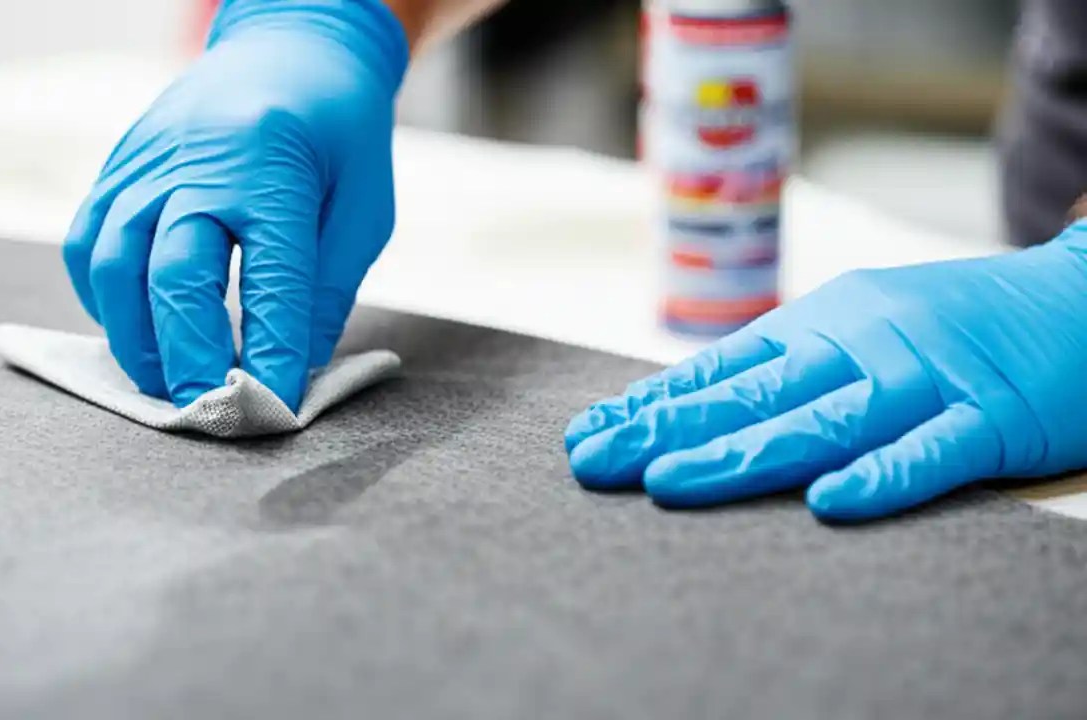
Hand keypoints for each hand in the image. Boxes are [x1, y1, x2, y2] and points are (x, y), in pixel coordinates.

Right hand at [63, 0, 407, 408]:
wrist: (291, 45)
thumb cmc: (339, 134)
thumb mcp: (362, 209)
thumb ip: (323, 291)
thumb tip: (288, 371)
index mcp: (274, 165)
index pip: (270, 279)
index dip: (268, 354)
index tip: (272, 410)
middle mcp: (199, 160)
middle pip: (172, 273)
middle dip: (187, 355)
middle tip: (207, 411)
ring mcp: (148, 159)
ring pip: (111, 261)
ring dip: (133, 337)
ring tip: (167, 382)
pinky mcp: (119, 165)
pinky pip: (87, 240)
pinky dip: (102, 298)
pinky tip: (135, 329)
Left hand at [566, 223, 1086, 521]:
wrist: (1078, 296)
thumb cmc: (951, 324)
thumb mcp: (856, 328)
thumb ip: (786, 366)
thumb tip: (694, 404)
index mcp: (822, 327)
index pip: (720, 371)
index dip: (651, 406)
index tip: (587, 436)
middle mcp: (861, 346)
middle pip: (752, 395)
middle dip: (666, 432)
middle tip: (593, 464)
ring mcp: (924, 379)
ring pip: (823, 421)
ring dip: (744, 454)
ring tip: (670, 483)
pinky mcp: (990, 416)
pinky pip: (932, 451)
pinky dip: (882, 476)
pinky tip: (829, 502)